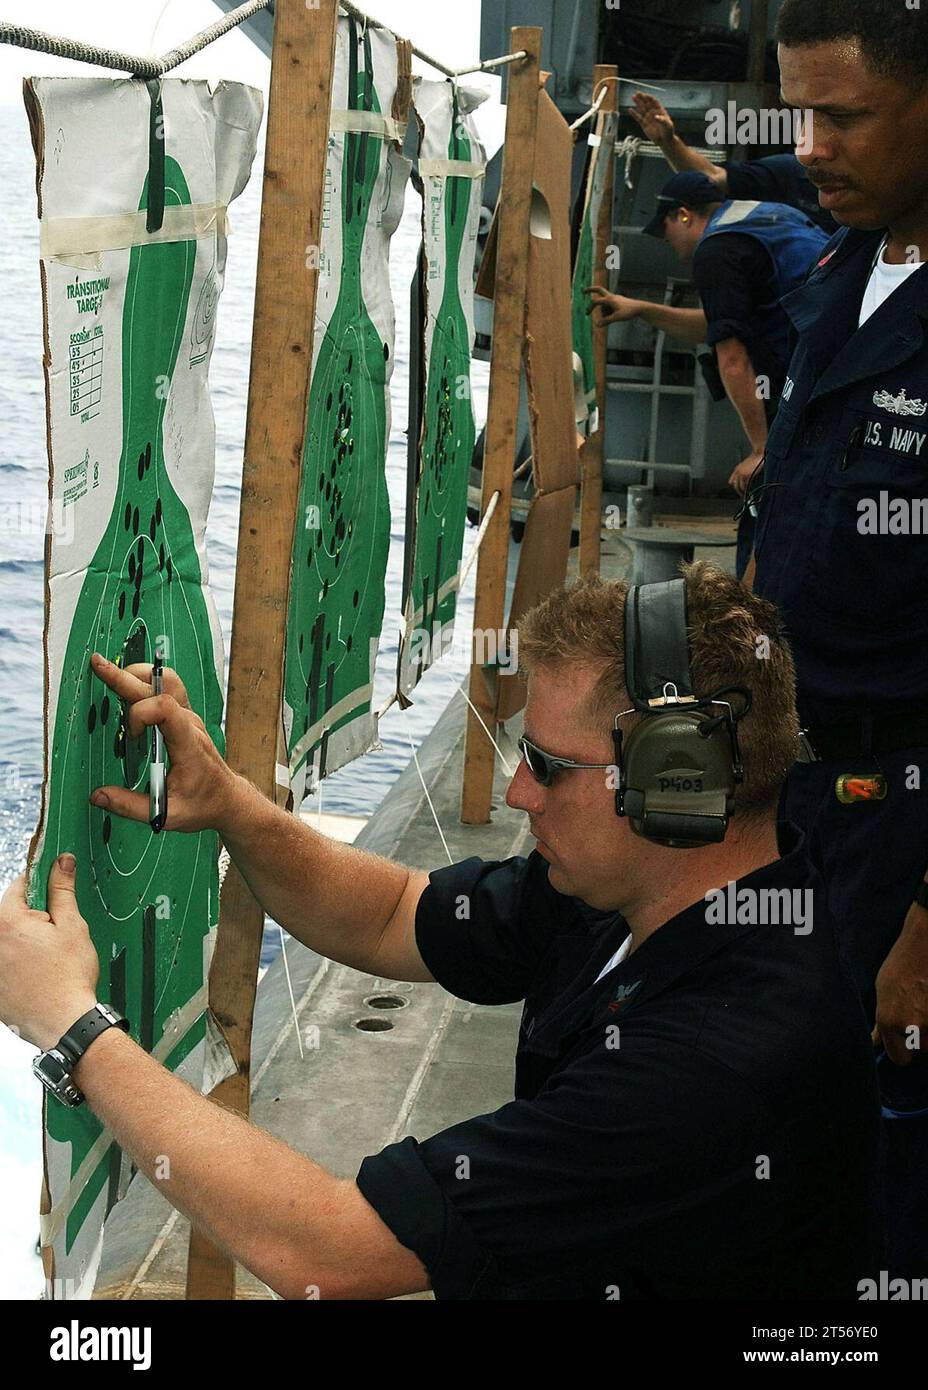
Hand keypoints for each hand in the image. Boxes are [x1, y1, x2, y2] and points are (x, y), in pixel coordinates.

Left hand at [0, 859, 98, 1051]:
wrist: (65, 1024)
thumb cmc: (69, 978)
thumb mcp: (73, 926)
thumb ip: (62, 890)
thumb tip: (62, 862)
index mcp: (7, 921)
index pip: (20, 886)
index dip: (42, 891)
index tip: (53, 901)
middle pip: (11, 916)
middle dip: (32, 921)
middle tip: (54, 939)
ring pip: (8, 942)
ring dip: (23, 945)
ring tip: (46, 962)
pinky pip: (5, 965)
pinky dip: (17, 967)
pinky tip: (35, 977)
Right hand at [88, 653, 237, 835]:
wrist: (228, 799)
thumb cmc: (202, 805)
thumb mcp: (168, 814)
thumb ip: (131, 806)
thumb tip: (97, 796)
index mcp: (189, 745)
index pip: (166, 708)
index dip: (141, 714)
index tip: (132, 738)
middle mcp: (190, 725)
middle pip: (161, 686)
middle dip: (125, 676)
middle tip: (98, 664)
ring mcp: (190, 718)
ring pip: (168, 680)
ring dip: (140, 674)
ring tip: (113, 674)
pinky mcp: (185, 718)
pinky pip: (169, 688)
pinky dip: (147, 682)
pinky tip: (129, 685)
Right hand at [584, 286, 641, 325]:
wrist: (640, 308)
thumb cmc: (629, 312)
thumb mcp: (617, 318)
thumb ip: (606, 321)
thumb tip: (596, 325)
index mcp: (610, 299)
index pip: (596, 302)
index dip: (590, 307)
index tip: (587, 314)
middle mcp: (611, 296)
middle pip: (599, 290)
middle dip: (590, 290)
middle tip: (583, 291)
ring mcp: (615, 298)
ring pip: (605, 303)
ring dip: (605, 311)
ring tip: (615, 317)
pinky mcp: (618, 301)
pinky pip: (610, 305)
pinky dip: (609, 310)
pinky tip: (615, 315)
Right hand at [628, 93, 675, 145]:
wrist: (664, 141)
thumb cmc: (668, 131)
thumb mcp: (667, 125)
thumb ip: (662, 120)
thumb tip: (656, 117)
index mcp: (660, 110)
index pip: (654, 101)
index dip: (649, 98)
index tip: (645, 95)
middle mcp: (653, 112)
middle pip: (646, 103)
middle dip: (642, 98)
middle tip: (637, 93)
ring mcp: (648, 118)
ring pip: (642, 108)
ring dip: (637, 103)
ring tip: (633, 97)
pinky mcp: (644, 124)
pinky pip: (638, 118)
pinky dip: (634, 114)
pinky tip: (630, 110)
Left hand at [728, 451, 763, 497]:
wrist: (759, 453)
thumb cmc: (755, 459)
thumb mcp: (747, 465)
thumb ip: (745, 471)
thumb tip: (746, 478)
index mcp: (737, 469)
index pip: (732, 480)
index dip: (735, 486)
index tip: (739, 490)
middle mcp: (737, 471)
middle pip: (734, 484)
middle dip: (738, 490)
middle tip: (741, 494)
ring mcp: (742, 473)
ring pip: (739, 486)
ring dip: (742, 491)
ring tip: (745, 495)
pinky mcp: (747, 474)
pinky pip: (746, 484)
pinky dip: (747, 488)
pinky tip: (749, 490)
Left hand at [872, 903, 927, 1065]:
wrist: (927, 942)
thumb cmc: (903, 962)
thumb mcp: (883, 989)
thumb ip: (882, 1020)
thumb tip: (876, 1041)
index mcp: (891, 1021)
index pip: (899, 1058)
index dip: (902, 1050)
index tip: (904, 1042)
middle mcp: (914, 1026)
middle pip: (922, 1048)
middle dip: (921, 1036)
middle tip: (918, 1010)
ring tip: (926, 1001)